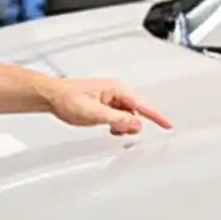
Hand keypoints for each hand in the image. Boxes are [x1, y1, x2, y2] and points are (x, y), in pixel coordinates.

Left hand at [42, 78, 172, 134]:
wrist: (52, 97)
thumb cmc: (68, 98)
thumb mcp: (93, 112)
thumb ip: (116, 119)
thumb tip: (135, 124)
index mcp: (116, 89)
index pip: (142, 105)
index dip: (157, 117)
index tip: (168, 126)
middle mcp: (116, 93)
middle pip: (136, 114)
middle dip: (131, 125)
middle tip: (117, 130)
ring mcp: (111, 99)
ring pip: (128, 118)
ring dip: (122, 126)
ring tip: (108, 128)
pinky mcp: (106, 106)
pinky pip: (119, 119)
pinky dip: (116, 126)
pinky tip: (107, 128)